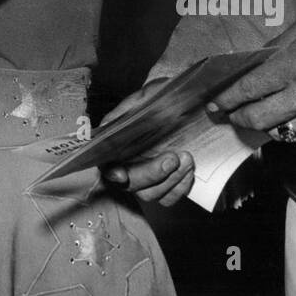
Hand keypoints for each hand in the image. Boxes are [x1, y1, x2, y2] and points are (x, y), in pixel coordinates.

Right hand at [98, 80, 195, 206]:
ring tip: (186, 159)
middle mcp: (129, 166)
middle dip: (152, 173)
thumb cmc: (159, 100)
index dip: (112, 173)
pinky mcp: (166, 185)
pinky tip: (189, 171)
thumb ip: (125, 112)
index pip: (107, 165)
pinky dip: (180, 188)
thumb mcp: (143, 98)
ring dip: (170, 180)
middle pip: (133, 184)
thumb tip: (106, 126)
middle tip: (172, 158)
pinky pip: (170, 198)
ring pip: (152, 194)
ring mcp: (148, 179)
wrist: (183, 105)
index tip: (121, 175)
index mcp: (117, 146)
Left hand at [207, 10, 295, 137]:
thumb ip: (278, 45)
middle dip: (238, 119)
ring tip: (252, 117)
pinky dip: (290, 124)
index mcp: (292, 65)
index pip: (248, 89)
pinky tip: (285, 116)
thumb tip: (256, 60)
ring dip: (262, 125)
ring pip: (280, 129)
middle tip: (228, 116)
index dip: (226, 100)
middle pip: (258, 117)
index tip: (214, 104)